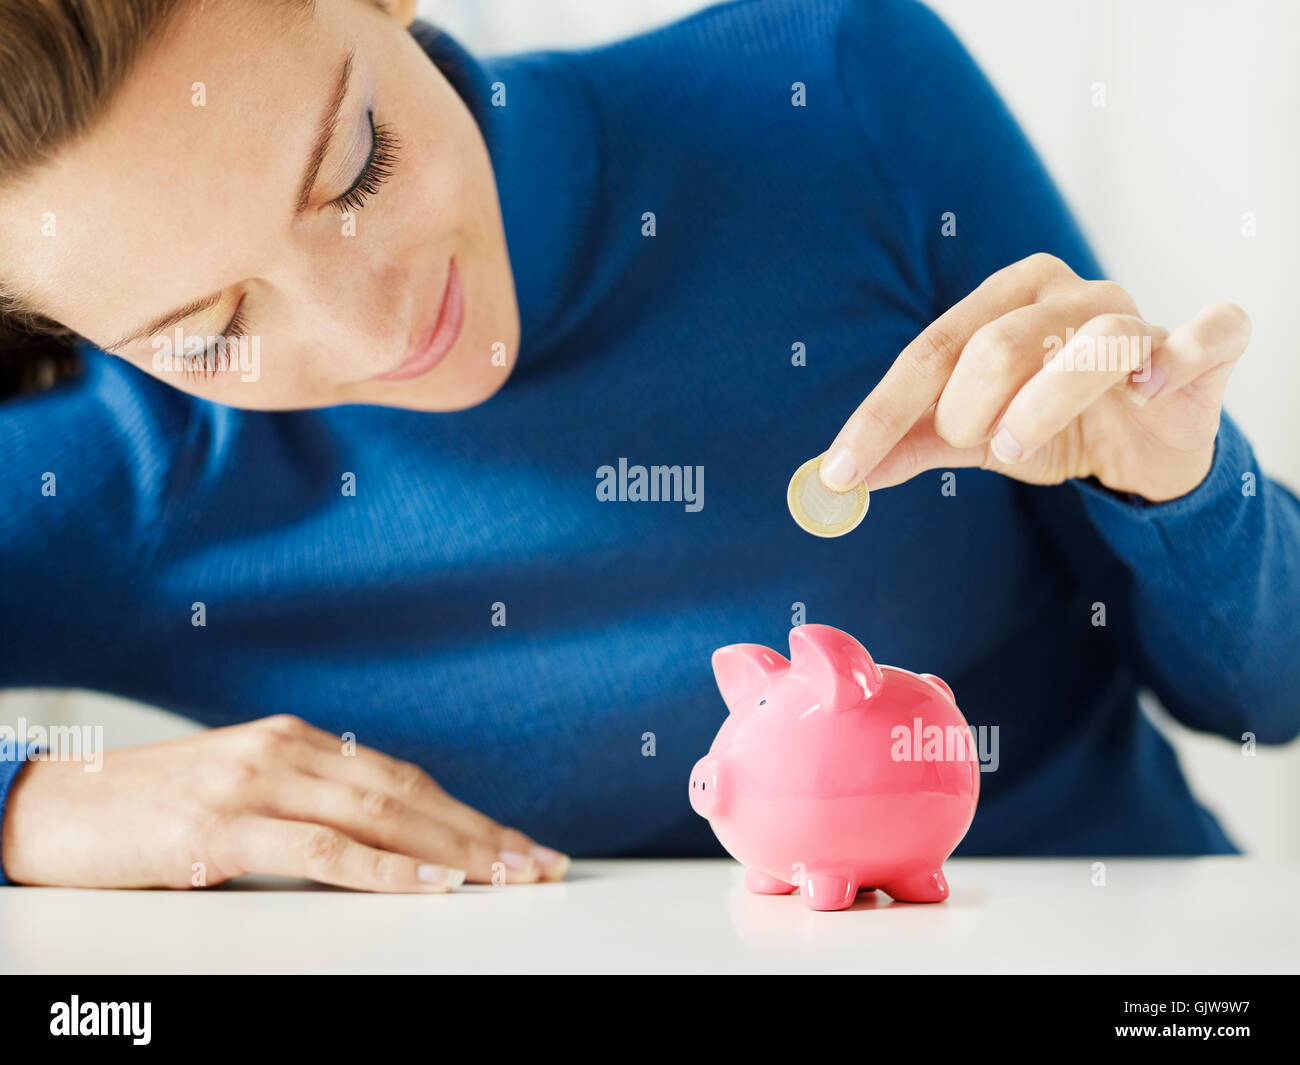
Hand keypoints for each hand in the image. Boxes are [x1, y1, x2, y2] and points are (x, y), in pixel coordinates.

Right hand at [0, 715, 568, 890]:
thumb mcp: (242, 795)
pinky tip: (431, 885)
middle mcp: (288, 750)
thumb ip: (308, 805)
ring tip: (510, 876)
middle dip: (482, 833)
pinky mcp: (222, 824)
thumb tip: (382, 841)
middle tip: (540, 863)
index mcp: (297, 741)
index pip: (405, 781)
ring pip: (382, 816)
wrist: (52, 807)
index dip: (468, 815)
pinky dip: (385, 869)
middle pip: (410, 796)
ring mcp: (256, 783)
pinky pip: (323, 847)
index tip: (519, 844)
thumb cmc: (149, 810)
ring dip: (455, 851)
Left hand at [819, 253, 1252, 502]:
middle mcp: (1068, 294)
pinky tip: (1148, 388)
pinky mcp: (1204, 346)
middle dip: (966, 411)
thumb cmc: (1054, 424)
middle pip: (997, 343)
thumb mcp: (975, 436)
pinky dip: (1178, 355)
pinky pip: (1204, 335)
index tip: (842, 471)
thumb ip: (915, 444)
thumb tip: (841, 477)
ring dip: (1043, 405)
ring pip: (1090, 344)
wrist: (1143, 446)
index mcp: (1005, 299)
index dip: (881, 415)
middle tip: (974, 448)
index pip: (929, 352)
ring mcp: (1137, 316)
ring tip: (1016, 447)